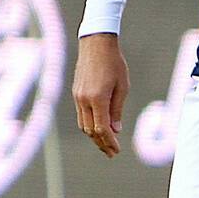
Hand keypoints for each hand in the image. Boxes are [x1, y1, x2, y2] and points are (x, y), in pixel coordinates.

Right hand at [72, 33, 129, 157]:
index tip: (117, 150)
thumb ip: (117, 110)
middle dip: (101, 143)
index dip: (109, 142)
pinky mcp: (76, 93)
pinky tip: (97, 128)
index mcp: (98, 99)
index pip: (101, 129)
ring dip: (94, 136)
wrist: (96, 44)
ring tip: (105, 143)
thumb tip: (115, 130)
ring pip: (83, 124)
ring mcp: (78, 97)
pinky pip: (80, 115)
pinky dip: (89, 125)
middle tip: (112, 153)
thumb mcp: (122, 87)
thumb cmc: (114, 63)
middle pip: (90, 130)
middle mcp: (84, 100)